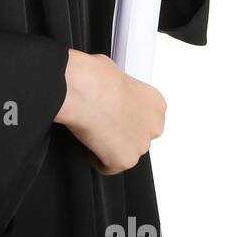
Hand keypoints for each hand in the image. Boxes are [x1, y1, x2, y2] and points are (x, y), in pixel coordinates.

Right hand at [54, 48, 165, 173]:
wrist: (81, 91)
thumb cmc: (93, 77)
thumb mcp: (113, 70)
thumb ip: (121, 87)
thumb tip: (110, 87)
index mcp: (156, 103)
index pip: (146, 116)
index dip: (127, 113)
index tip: (115, 110)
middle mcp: (154, 126)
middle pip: (138, 136)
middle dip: (122, 131)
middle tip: (103, 121)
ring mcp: (140, 146)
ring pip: (125, 152)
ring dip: (110, 145)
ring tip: (93, 130)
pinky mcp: (123, 161)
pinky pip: (109, 166)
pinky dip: (98, 158)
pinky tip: (89, 142)